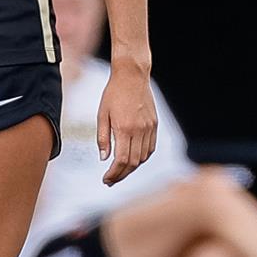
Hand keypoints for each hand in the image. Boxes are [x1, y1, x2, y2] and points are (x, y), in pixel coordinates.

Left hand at [97, 64, 156, 185]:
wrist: (132, 76)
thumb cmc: (113, 93)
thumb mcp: (102, 114)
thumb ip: (103, 138)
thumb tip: (104, 158)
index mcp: (124, 128)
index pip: (121, 160)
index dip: (114, 173)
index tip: (106, 179)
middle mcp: (139, 130)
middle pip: (133, 162)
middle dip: (121, 175)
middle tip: (110, 180)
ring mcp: (149, 128)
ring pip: (143, 157)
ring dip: (132, 168)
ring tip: (119, 172)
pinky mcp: (154, 125)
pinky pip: (150, 148)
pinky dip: (142, 158)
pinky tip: (132, 160)